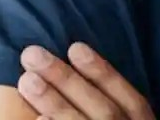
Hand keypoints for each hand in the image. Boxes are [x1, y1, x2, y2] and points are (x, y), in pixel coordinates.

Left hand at [17, 42, 154, 119]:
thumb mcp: (128, 117)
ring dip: (55, 104)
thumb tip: (80, 56)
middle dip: (69, 82)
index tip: (75, 47)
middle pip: (104, 112)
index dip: (103, 72)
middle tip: (33, 55)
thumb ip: (113, 99)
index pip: (132, 100)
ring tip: (27, 80)